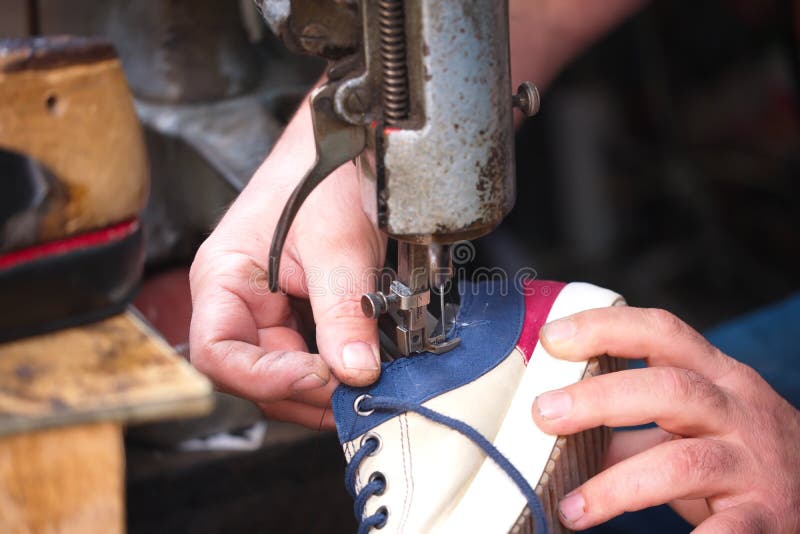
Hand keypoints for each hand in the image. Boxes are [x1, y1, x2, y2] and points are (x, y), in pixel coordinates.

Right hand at [189, 100, 384, 428]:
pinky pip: (310, 355)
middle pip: (255, 374)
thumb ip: (345, 311)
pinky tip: (364, 366)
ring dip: (325, 387)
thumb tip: (355, 372)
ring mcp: (268, 310)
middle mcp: (237, 301)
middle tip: (358, 393)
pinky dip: (337, 368)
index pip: (217, 354)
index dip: (264, 377)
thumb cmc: (324, 173)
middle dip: (305, 391)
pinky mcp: (298, 312)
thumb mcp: (339, 242)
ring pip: (286, 372)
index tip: (320, 377)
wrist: (345, 143)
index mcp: (222, 279)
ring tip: (366, 383)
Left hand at [532, 307, 799, 531]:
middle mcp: (739, 410)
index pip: (662, 332)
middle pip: (670, 389)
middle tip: (543, 413)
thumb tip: (553, 428)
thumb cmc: (735, 453)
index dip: (604, 328)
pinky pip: (726, 529)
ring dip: (617, 485)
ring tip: (572, 508)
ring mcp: (755, 464)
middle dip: (600, 398)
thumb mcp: (689, 425)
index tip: (550, 338)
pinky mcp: (766, 517)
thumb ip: (628, 427)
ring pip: (685, 462)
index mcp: (716, 375)